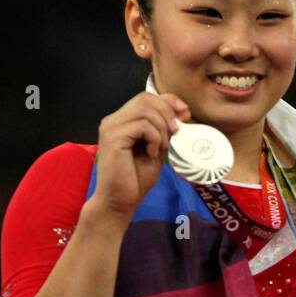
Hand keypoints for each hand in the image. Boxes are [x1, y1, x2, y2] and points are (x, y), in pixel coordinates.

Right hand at [90, 92, 191, 221]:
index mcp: (123, 120)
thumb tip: (182, 111)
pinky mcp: (112, 137)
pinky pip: (143, 126)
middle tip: (175, 133)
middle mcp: (114, 119)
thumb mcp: (158, 146)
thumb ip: (165, 128)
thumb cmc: (137, 176)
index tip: (185, 116)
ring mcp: (111, 127)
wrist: (121, 199)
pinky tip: (151, 153)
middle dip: (168, 113)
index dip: (170, 102)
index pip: (147, 97)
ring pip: (146, 110)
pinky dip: (154, 138)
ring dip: (162, 129)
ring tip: (160, 148)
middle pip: (146, 98)